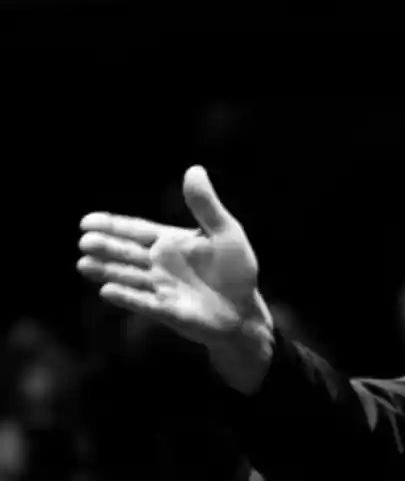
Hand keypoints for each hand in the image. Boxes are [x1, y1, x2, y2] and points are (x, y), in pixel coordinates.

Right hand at [78, 166, 273, 390]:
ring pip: (128, 277)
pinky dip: (127, 297)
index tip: (86, 222)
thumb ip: (206, 206)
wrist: (245, 311)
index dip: (111, 225)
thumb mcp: (225, 233)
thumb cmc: (237, 270)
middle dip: (105, 247)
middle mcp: (159, 264)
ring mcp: (160, 288)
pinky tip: (107, 291)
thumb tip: (195, 169)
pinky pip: (144, 303)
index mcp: (169, 243)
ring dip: (107, 271)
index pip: (135, 231)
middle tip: (85, 242)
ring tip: (84, 264)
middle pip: (126, 252)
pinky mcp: (167, 311)